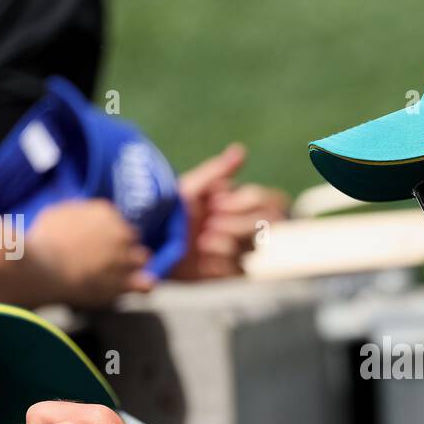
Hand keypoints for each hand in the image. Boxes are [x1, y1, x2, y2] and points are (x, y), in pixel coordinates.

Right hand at [26, 198, 155, 307]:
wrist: (42, 267)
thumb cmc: (42, 239)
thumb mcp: (56, 214)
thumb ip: (75, 212)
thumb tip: (82, 212)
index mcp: (105, 212)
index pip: (116, 220)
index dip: (109, 232)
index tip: (99, 241)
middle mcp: (120, 232)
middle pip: (130, 238)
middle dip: (122, 247)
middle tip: (107, 258)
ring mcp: (125, 258)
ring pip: (141, 259)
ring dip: (133, 265)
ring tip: (119, 273)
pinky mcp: (124, 282)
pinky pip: (146, 283)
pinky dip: (143, 284)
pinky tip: (139, 286)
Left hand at [169, 144, 287, 280]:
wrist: (150, 241)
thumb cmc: (169, 211)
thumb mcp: (191, 188)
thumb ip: (216, 171)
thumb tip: (241, 150)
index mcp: (240, 203)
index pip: (272, 201)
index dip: (250, 202)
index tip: (218, 203)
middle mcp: (245, 226)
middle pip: (268, 225)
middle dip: (238, 223)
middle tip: (209, 225)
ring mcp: (238, 251)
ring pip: (252, 248)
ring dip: (226, 243)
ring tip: (201, 242)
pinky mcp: (228, 273)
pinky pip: (240, 271)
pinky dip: (222, 264)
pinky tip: (203, 260)